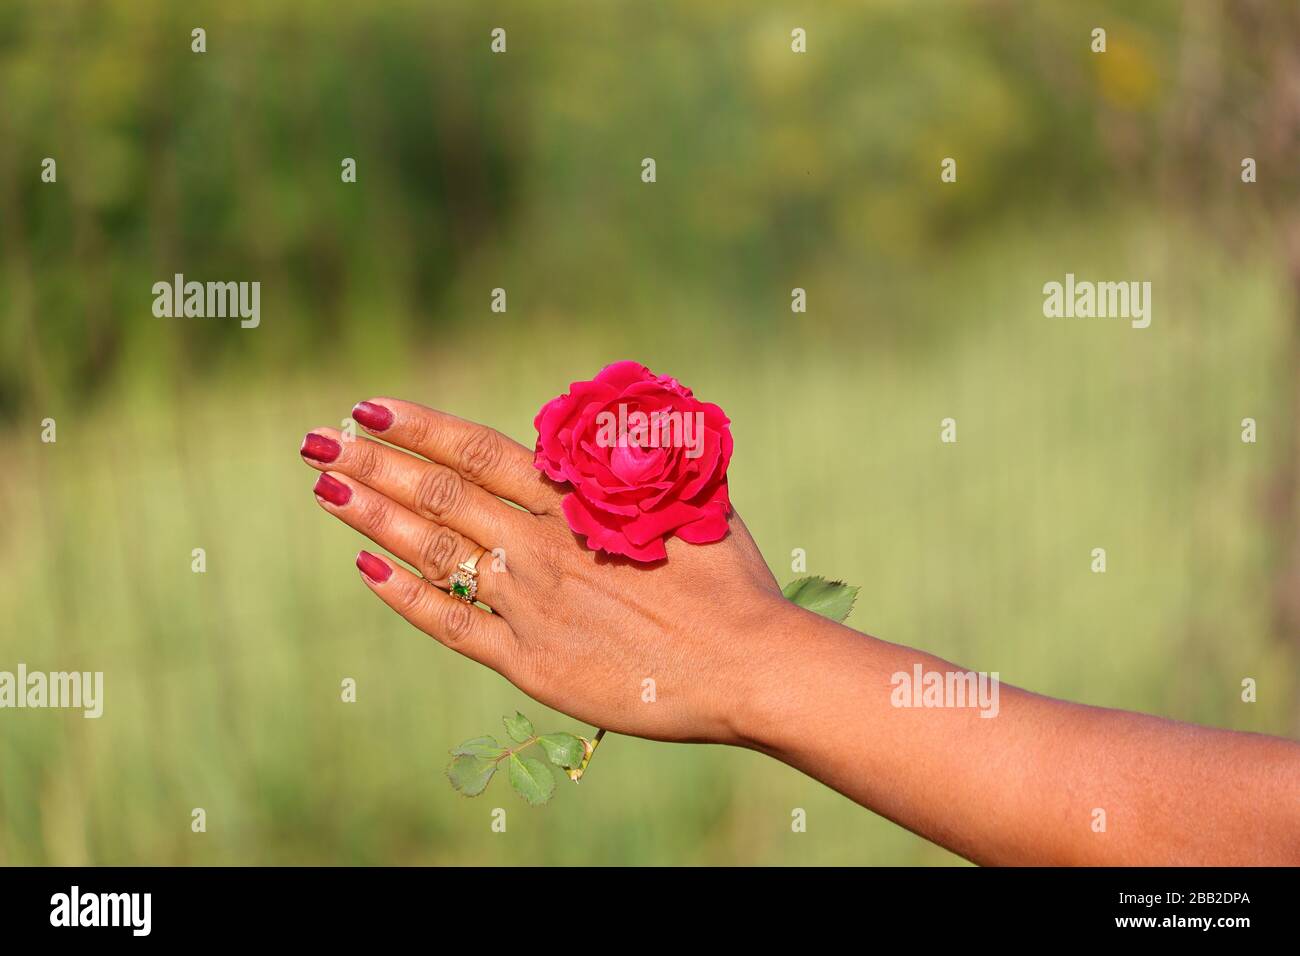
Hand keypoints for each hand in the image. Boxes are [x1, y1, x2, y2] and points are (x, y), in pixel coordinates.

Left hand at [301, 398, 787, 745]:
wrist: (748, 664)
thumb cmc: (731, 581)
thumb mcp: (687, 501)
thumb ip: (633, 467)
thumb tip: (601, 426)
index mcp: (578, 501)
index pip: (478, 451)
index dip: (420, 427)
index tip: (371, 407)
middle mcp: (541, 545)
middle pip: (440, 493)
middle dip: (375, 464)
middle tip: (320, 441)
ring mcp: (530, 604)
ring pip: (434, 551)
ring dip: (376, 515)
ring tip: (326, 487)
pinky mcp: (530, 662)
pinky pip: (452, 623)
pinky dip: (405, 595)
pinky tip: (368, 569)